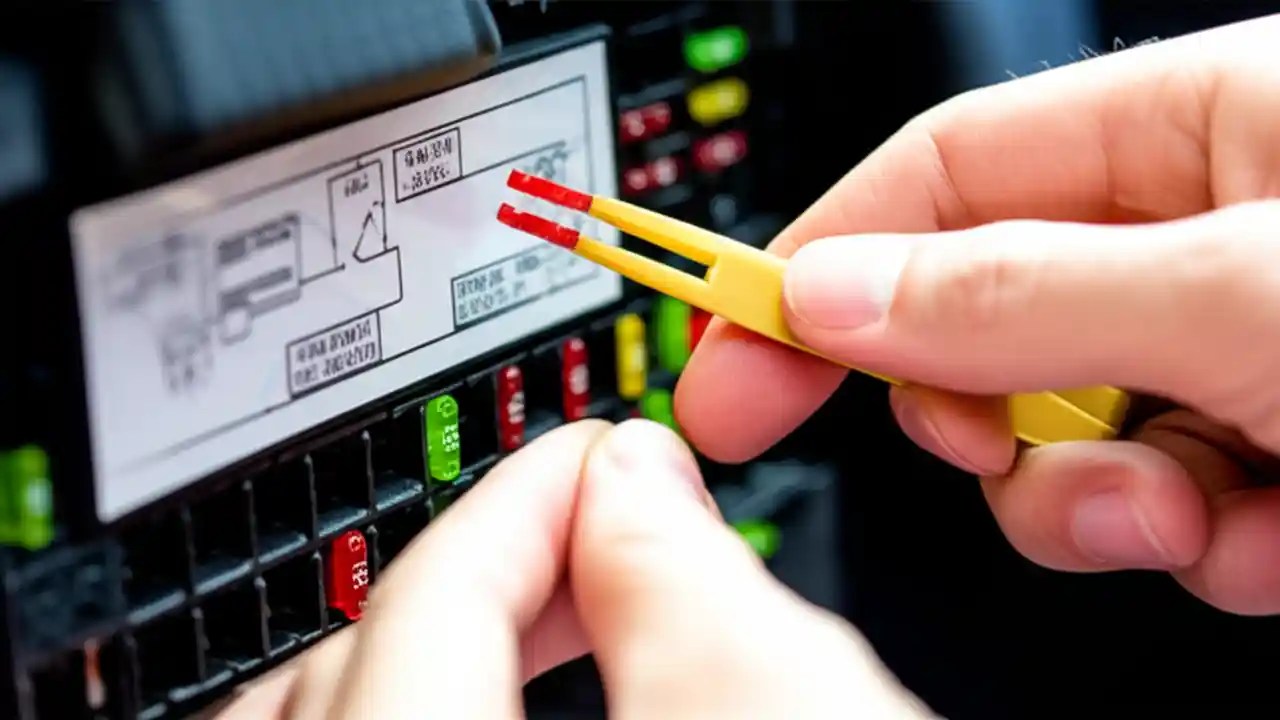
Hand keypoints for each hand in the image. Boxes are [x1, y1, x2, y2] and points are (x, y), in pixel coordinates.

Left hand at [210, 420, 932, 718]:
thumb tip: (634, 479)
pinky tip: (522, 702)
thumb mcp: (789, 704)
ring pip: (333, 715)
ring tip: (554, 613)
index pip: (429, 603)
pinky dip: (424, 701)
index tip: (605, 454)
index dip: (527, 497)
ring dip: (435, 639)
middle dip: (474, 563)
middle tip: (584, 523)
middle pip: (343, 662)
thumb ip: (687, 572)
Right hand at [677, 14, 1279, 614]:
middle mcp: (1208, 232)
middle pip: (985, 323)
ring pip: (1064, 440)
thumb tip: (831, 298)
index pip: (943, 175)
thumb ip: (1020, 296)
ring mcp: (1240, 348)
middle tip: (981, 449)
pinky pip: (1163, 507)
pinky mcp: (1276, 448)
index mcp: (1199, 126)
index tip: (727, 346)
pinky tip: (1274, 532)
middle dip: (980, 417)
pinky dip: (1203, 545)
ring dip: (1096, 503)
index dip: (820, 260)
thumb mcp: (1239, 292)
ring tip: (1191, 511)